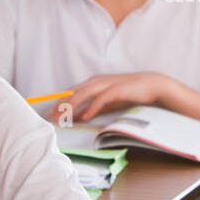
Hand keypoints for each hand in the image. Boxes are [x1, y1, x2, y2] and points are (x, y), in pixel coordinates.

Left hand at [52, 73, 169, 123]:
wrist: (151, 85)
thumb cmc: (128, 94)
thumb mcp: (107, 102)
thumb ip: (92, 108)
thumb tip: (78, 117)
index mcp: (92, 83)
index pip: (70, 93)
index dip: (58, 103)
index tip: (49, 115)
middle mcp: (96, 81)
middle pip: (72, 93)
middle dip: (60, 106)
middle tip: (50, 118)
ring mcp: (105, 84)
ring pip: (82, 95)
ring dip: (70, 107)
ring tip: (62, 118)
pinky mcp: (116, 90)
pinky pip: (100, 99)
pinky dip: (91, 108)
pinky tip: (84, 117)